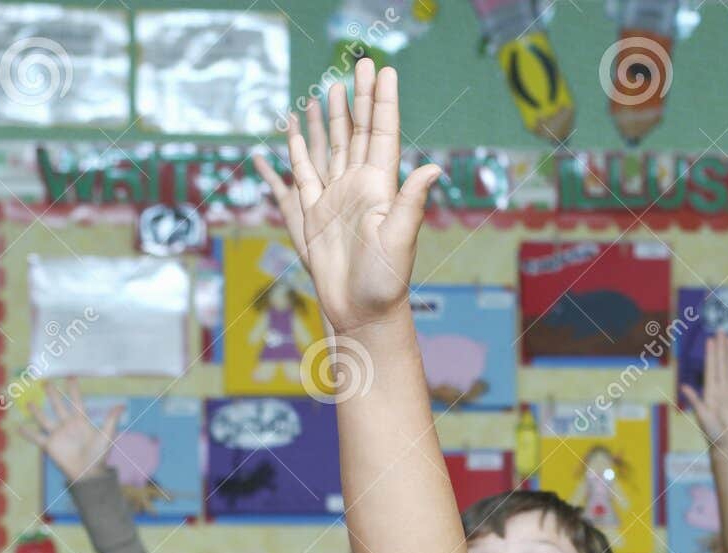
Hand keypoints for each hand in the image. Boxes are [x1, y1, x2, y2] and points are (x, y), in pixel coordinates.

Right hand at [21, 379, 121, 482]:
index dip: (74, 390)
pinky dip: (27, 433)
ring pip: (45, 419)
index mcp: (81, 422)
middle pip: (58, 406)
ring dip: (37, 411)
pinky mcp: (50, 446)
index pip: (76, 402)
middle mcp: (68, 426)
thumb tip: (121, 405)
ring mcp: (58, 435)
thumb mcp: (106, 436)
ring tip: (29, 402)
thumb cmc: (99, 456)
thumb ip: (111, 420)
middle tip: (46, 383)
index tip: (71, 377)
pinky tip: (18, 427)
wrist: (89, 474)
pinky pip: (36, 438)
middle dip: (53, 395)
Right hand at [253, 61, 439, 336]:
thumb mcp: (400, 241)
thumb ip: (410, 202)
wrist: (361, 313)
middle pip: (358, 131)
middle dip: (360, 98)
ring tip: (331, 87)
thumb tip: (433, 169)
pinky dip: (297, 149)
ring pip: (332, 146)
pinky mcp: (313, 213)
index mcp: (380, 188)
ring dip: (332, 118)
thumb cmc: (385, 283)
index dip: (383, 103)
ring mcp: (336, 198)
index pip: (382, 134)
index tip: (385, 71)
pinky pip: (302, 172)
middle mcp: (359, 187)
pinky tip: (295, 129)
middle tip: (362, 63)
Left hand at [681, 331, 727, 457]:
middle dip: (721, 348)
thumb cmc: (712, 434)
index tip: (711, 340)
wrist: (727, 446)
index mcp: (710, 392)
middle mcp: (721, 390)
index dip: (711, 354)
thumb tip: (684, 386)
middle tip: (722, 331)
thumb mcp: (702, 415)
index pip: (711, 368)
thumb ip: (695, 399)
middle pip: (721, 364)